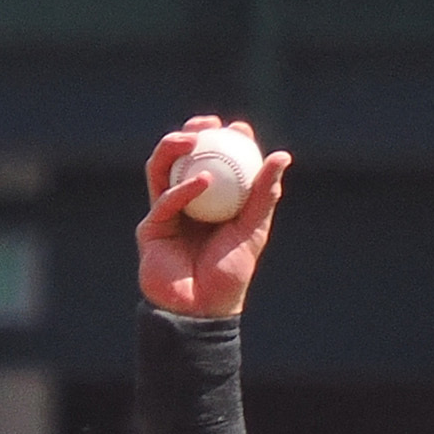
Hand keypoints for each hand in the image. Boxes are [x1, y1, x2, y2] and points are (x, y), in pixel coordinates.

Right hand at [139, 118, 291, 318]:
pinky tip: (202, 180)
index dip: (224, 141)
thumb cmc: (230, 274)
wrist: (202, 310)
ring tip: (194, 137)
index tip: (239, 127)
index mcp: (212, 201)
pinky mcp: (150, 227)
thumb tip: (283, 157)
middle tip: (209, 122)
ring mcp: (166, 213)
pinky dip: (184, 189)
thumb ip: (264, 195)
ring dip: (174, 149)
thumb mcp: (253, 230)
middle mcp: (187, 202)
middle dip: (193, 133)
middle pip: (183, 158)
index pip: (216, 162)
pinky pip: (164, 200)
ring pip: (163, 170)